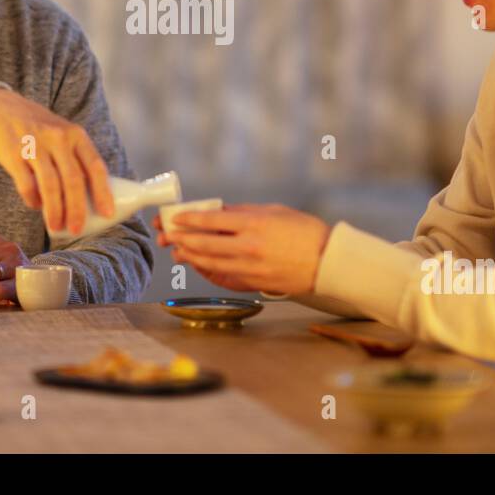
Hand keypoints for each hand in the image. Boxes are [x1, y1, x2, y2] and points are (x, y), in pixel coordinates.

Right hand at [0, 88, 114, 234]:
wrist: (2, 109)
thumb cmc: (39, 129)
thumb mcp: (63, 134)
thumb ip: (75, 159)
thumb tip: (89, 198)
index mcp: (76, 135)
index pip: (95, 166)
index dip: (103, 192)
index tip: (107, 213)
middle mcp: (58, 138)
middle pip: (73, 180)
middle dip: (77, 209)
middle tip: (76, 228)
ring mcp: (35, 146)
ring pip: (50, 185)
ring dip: (55, 211)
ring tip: (57, 226)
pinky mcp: (14, 154)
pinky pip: (26, 184)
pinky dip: (33, 200)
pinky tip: (36, 206)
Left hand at [158, 204, 331, 295]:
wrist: (327, 261)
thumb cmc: (304, 232)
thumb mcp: (274, 211)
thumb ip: (243, 212)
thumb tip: (217, 212)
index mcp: (254, 224)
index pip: (211, 220)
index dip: (189, 219)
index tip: (176, 218)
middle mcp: (248, 246)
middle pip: (204, 243)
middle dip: (182, 239)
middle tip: (168, 235)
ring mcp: (249, 268)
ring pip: (209, 263)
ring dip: (189, 256)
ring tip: (178, 251)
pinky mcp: (253, 282)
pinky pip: (222, 276)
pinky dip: (206, 270)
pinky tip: (198, 265)